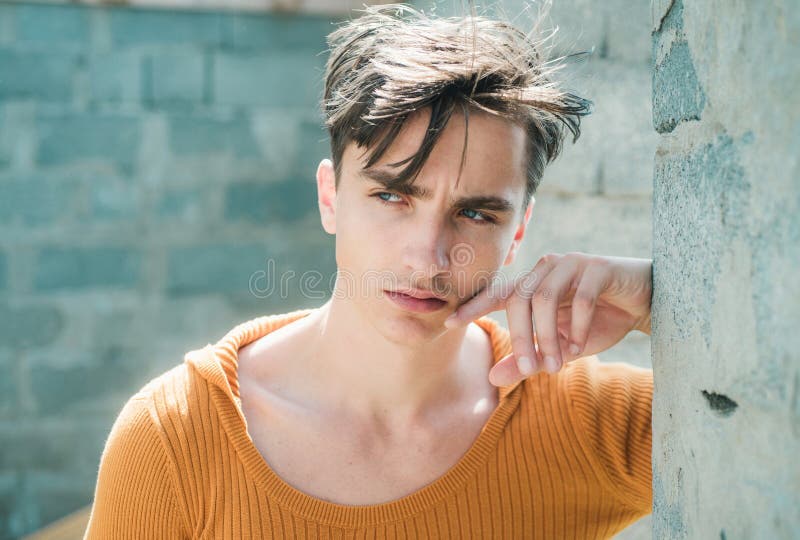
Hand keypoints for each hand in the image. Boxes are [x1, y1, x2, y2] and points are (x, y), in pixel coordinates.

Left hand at [444, 252, 651, 385]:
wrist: (646, 305)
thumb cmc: (599, 322)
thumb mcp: (561, 348)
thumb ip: (528, 360)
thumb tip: (492, 380)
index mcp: (533, 285)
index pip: (497, 294)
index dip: (473, 307)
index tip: (448, 323)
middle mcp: (547, 269)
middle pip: (520, 300)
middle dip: (521, 338)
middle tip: (531, 370)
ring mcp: (572, 263)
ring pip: (546, 298)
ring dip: (549, 335)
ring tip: (557, 364)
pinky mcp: (599, 266)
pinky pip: (583, 296)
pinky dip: (580, 325)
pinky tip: (582, 346)